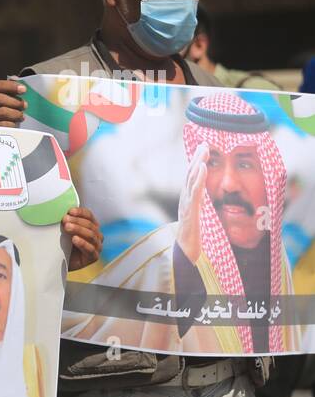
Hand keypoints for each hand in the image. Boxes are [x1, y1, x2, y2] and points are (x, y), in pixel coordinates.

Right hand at [0, 79, 26, 127]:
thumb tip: (15, 78)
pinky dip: (11, 124)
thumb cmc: (3, 112)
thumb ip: (10, 89)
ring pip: (0, 112)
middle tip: (25, 105)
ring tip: (21, 116)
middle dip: (14, 101)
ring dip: (15, 113)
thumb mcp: (6, 99)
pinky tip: (15, 124)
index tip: (24, 90)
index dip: (10, 86)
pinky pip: (1, 125)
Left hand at [62, 207, 102, 271]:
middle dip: (77, 221)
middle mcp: (96, 235)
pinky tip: (74, 239)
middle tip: (65, 220)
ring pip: (91, 235)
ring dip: (78, 229)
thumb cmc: (63, 245)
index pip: (89, 216)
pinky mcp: (94, 257)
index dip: (80, 212)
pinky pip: (90, 249)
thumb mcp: (64, 231)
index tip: (70, 211)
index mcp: (91, 226)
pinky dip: (82, 243)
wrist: (59, 263)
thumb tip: (62, 212)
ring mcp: (97, 246)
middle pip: (90, 225)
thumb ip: (66, 222)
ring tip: (67, 227)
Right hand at [177, 143, 207, 263]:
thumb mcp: (202, 217)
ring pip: (191, 180)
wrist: (186, 254)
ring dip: (197, 164)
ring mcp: (186, 205)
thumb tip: (211, 199)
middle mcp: (185, 200)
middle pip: (190, 175)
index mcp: (188, 200)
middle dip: (197, 158)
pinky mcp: (191, 212)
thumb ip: (203, 207)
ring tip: (204, 150)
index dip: (197, 162)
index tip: (204, 148)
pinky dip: (198, 179)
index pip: (192, 177)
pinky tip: (202, 168)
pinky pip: (195, 193)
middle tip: (205, 143)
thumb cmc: (195, 237)